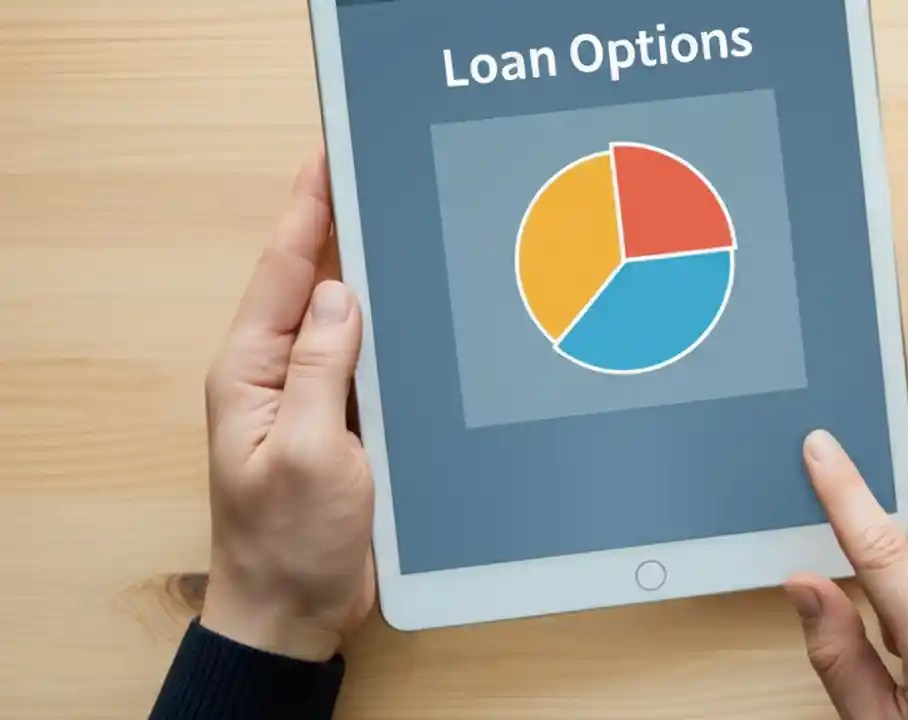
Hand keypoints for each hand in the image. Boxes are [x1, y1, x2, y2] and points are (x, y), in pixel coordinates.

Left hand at [200, 151, 374, 661]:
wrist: (296, 612)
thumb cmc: (287, 544)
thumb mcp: (307, 452)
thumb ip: (322, 369)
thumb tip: (343, 294)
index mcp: (252, 372)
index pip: (285, 273)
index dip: (309, 212)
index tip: (329, 157)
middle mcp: (280, 375)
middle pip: (317, 285)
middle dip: (344, 229)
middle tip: (380, 174)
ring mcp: (315, 399)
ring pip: (351, 322)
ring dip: (377, 280)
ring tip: (408, 225)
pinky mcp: (345, 424)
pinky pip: (372, 364)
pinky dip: (395, 334)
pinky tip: (423, 312)